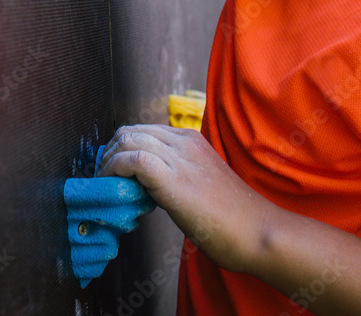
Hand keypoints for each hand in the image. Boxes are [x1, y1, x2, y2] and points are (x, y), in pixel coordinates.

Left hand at [97, 124, 270, 273]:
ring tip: (105, 186)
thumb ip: (178, 176)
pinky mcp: (173, 177)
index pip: (144, 131)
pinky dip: (114, 171)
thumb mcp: (202, 184)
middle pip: (131, 130)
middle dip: (110, 152)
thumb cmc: (234, 218)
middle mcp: (184, 141)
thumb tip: (149, 186)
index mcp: (192, 140)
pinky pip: (132, 159)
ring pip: (128, 139)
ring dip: (108, 162)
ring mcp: (179, 156)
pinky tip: (114, 189)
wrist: (257, 231)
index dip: (122, 149)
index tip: (114, 172)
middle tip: (104, 178)